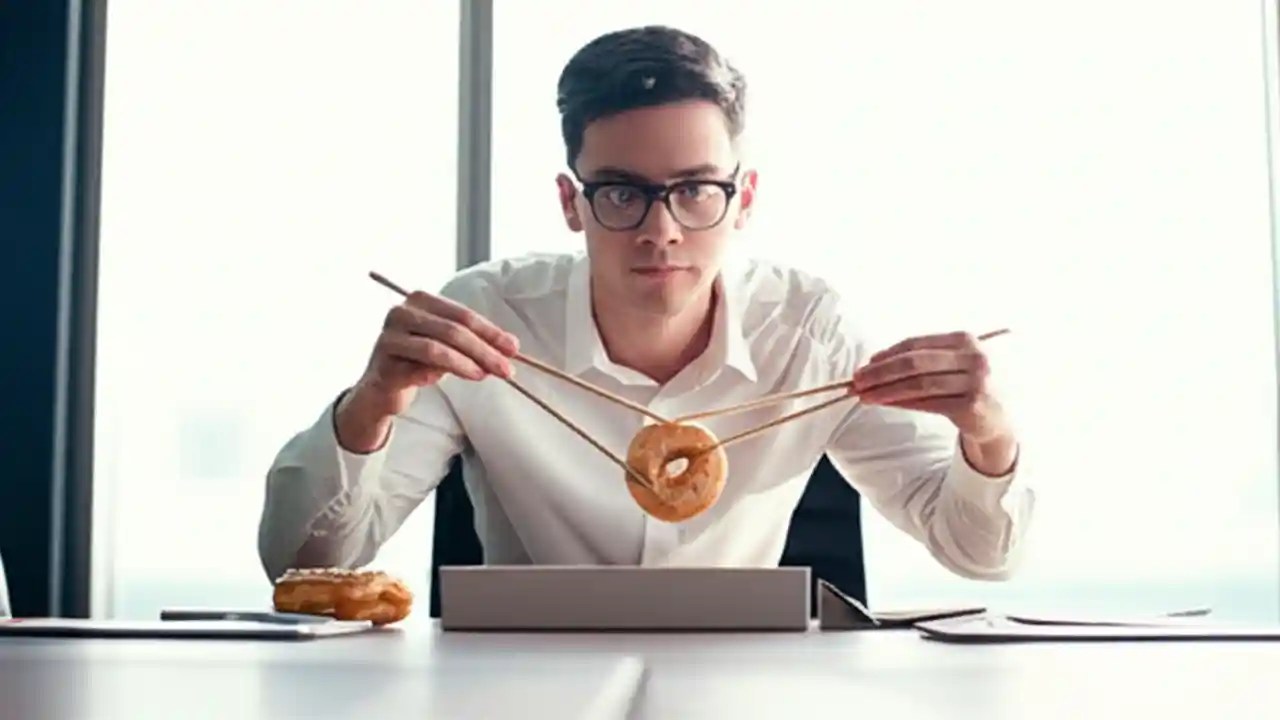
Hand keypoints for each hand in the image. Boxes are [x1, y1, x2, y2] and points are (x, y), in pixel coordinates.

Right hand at [337, 289, 518, 451]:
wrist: (383, 388)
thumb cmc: (418, 361)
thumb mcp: (448, 346)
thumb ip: (474, 342)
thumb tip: (511, 347)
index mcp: (419, 300)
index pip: (463, 315)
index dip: (491, 332)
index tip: (513, 349)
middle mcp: (401, 313)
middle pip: (453, 330)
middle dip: (484, 350)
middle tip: (506, 368)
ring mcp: (389, 338)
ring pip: (437, 348)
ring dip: (467, 363)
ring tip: (485, 374)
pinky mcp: (385, 365)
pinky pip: (420, 368)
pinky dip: (444, 374)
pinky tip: (461, 379)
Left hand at [851, 330, 1016, 473]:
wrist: (994, 418)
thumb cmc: (963, 386)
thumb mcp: (947, 366)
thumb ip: (917, 362)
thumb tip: (873, 366)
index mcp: (964, 340)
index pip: (916, 345)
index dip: (887, 354)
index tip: (865, 365)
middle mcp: (973, 357)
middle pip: (915, 363)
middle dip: (882, 372)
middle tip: (858, 381)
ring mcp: (975, 382)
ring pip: (919, 384)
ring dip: (887, 391)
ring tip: (865, 396)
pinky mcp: (971, 406)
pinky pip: (929, 403)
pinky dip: (903, 403)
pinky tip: (886, 403)